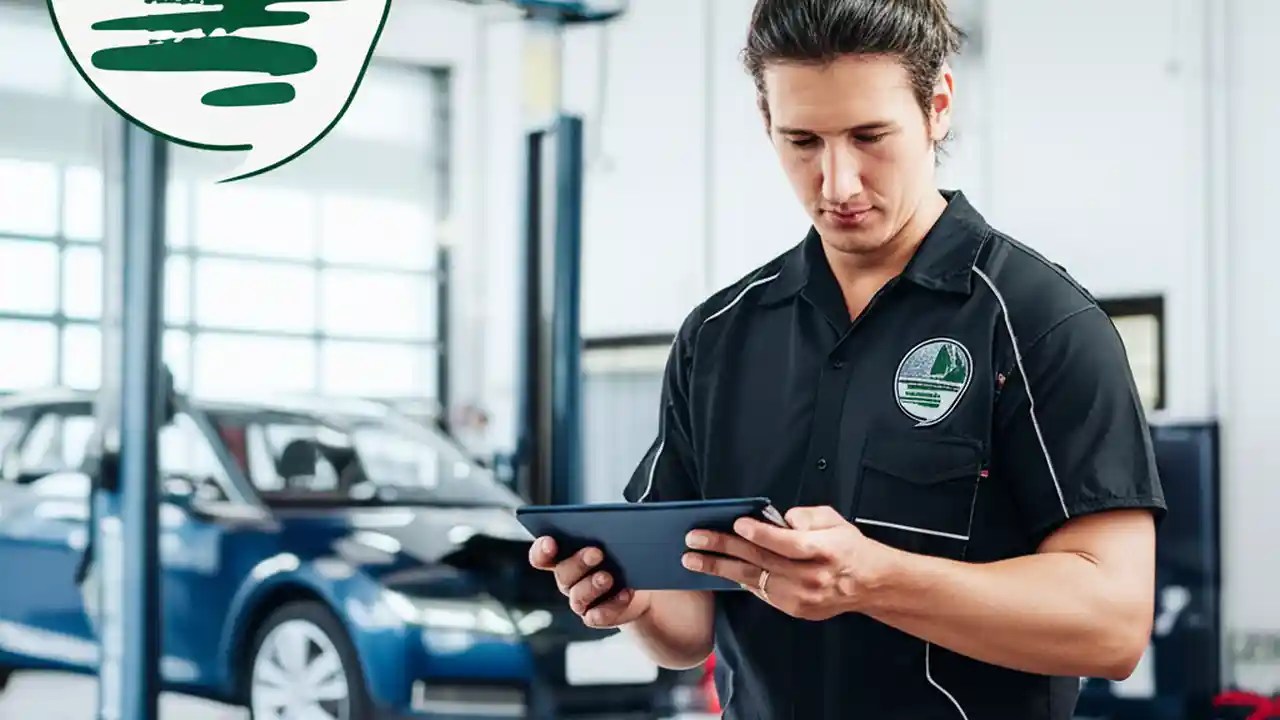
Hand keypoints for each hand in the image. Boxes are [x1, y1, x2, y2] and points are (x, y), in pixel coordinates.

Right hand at [528, 536, 652, 628]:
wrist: (643, 587)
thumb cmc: (625, 555)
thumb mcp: (618, 538)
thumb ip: (609, 528)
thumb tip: (617, 518)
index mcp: (565, 556)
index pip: (542, 556)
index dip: (541, 550)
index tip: (550, 542)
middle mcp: (568, 580)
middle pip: (563, 574)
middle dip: (578, 562)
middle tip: (596, 553)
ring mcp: (580, 600)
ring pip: (577, 597)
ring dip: (592, 586)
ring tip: (608, 577)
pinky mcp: (597, 616)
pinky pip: (597, 616)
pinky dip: (612, 605)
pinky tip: (626, 593)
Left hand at [680, 506, 889, 620]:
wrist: (870, 584)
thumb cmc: (848, 547)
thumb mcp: (833, 520)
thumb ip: (804, 516)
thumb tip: (776, 520)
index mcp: (823, 550)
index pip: (786, 543)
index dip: (760, 534)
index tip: (737, 524)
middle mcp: (810, 576)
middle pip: (760, 561)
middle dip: (723, 548)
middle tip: (694, 539)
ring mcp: (801, 597)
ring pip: (752, 579)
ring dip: (719, 568)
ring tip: (691, 559)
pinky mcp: (794, 609)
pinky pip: (760, 592)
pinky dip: (739, 580)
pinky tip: (719, 571)